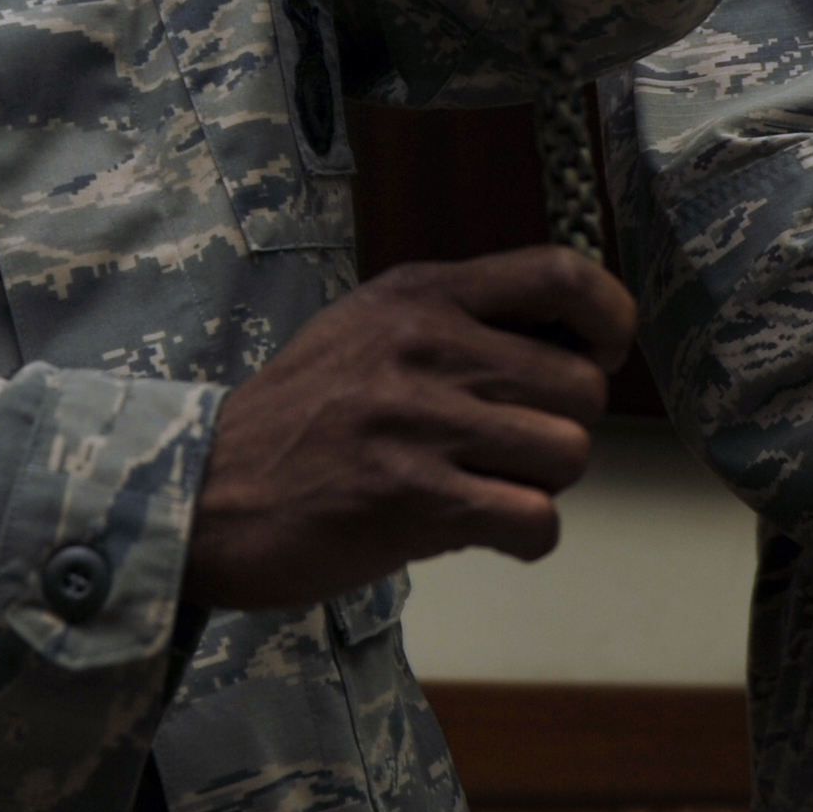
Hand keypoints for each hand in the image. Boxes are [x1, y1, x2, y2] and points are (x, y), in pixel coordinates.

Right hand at [183, 246, 633, 611]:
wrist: (205, 493)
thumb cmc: (297, 418)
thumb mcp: (367, 329)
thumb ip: (454, 321)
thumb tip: (563, 339)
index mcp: (422, 295)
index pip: (563, 273)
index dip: (607, 319)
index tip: (594, 357)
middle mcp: (428, 346)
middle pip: (581, 386)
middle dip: (562, 429)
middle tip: (512, 449)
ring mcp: (422, 421)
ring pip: (568, 455)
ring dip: (541, 485)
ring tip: (486, 487)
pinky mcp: (415, 498)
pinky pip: (536, 520)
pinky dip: (526, 537)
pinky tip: (483, 530)